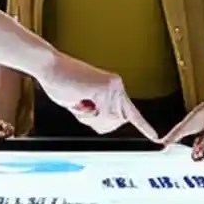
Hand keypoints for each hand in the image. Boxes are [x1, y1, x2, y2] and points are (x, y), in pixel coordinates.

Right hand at [35, 53, 159, 140]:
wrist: (48, 66)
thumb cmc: (60, 83)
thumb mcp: (82, 105)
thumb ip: (97, 114)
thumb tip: (105, 124)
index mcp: (113, 87)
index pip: (130, 111)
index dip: (143, 125)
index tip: (154, 137)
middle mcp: (116, 85)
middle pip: (118, 121)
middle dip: (99, 122)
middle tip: (82, 108)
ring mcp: (113, 86)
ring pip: (111, 120)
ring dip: (91, 118)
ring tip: (79, 101)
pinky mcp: (105, 88)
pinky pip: (102, 114)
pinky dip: (88, 114)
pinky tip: (79, 99)